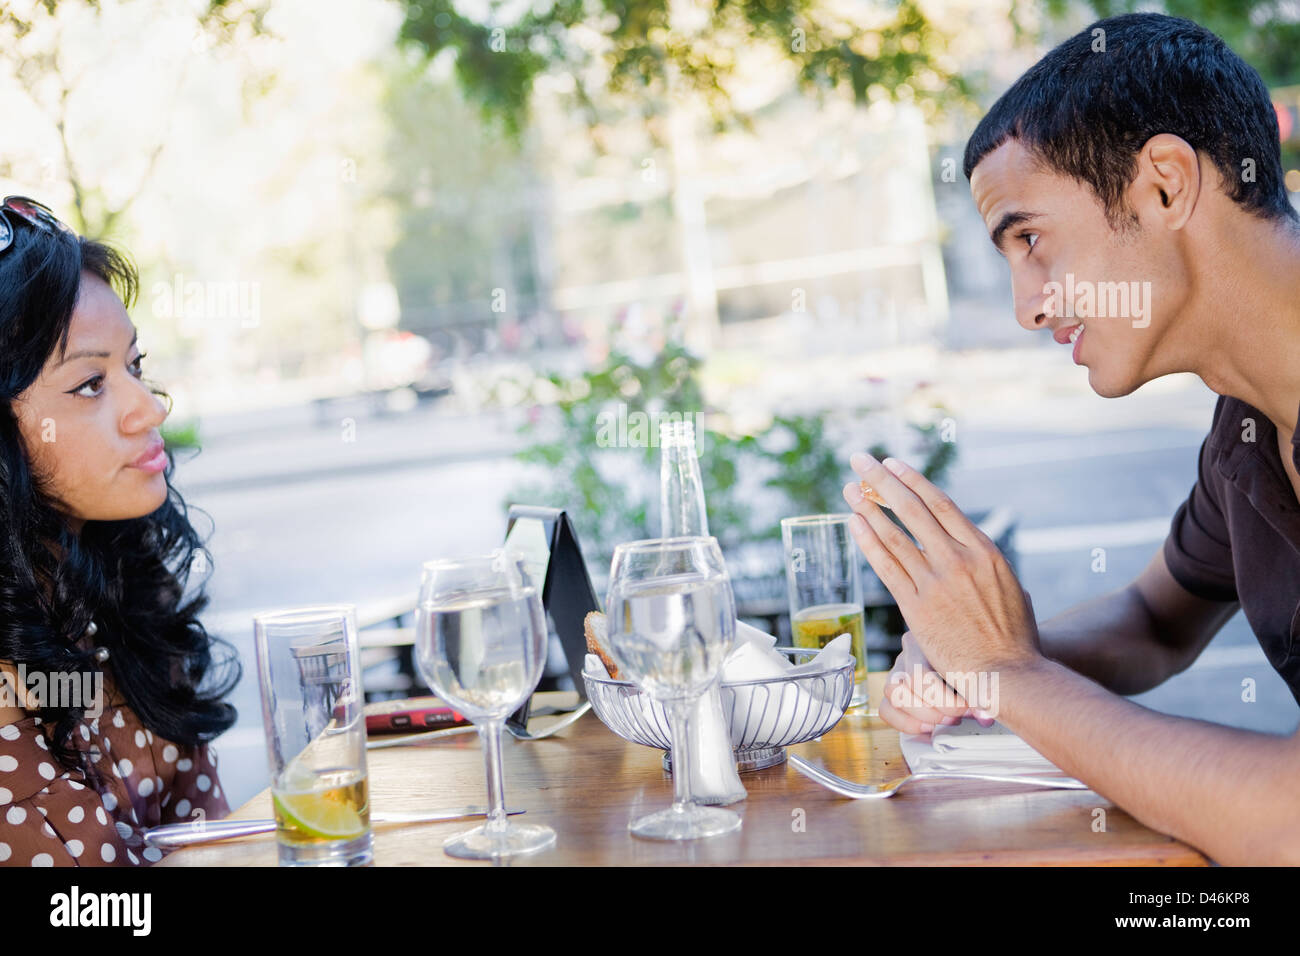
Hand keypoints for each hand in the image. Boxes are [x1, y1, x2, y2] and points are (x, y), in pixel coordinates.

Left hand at [843, 452, 1040, 685]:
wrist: (1008, 675)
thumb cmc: (1015, 638)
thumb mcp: (1012, 589)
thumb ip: (988, 568)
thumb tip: (976, 558)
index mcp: (984, 551)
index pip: (941, 504)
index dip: (912, 481)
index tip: (892, 464)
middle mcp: (957, 560)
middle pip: (912, 509)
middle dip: (882, 481)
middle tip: (860, 460)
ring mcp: (935, 583)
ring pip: (894, 535)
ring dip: (867, 507)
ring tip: (848, 488)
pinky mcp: (916, 607)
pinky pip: (886, 567)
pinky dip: (868, 542)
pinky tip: (854, 524)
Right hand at [879, 630, 996, 734]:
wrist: (977, 666)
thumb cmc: (980, 668)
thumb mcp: (984, 673)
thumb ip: (985, 691)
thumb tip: (985, 716)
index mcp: (930, 640)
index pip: (921, 676)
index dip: (946, 701)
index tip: (968, 707)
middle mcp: (909, 652)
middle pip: (905, 685)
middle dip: (934, 709)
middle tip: (956, 717)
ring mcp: (898, 671)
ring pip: (892, 694)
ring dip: (919, 715)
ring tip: (943, 721)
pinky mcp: (893, 692)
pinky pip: (885, 709)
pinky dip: (906, 723)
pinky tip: (928, 726)